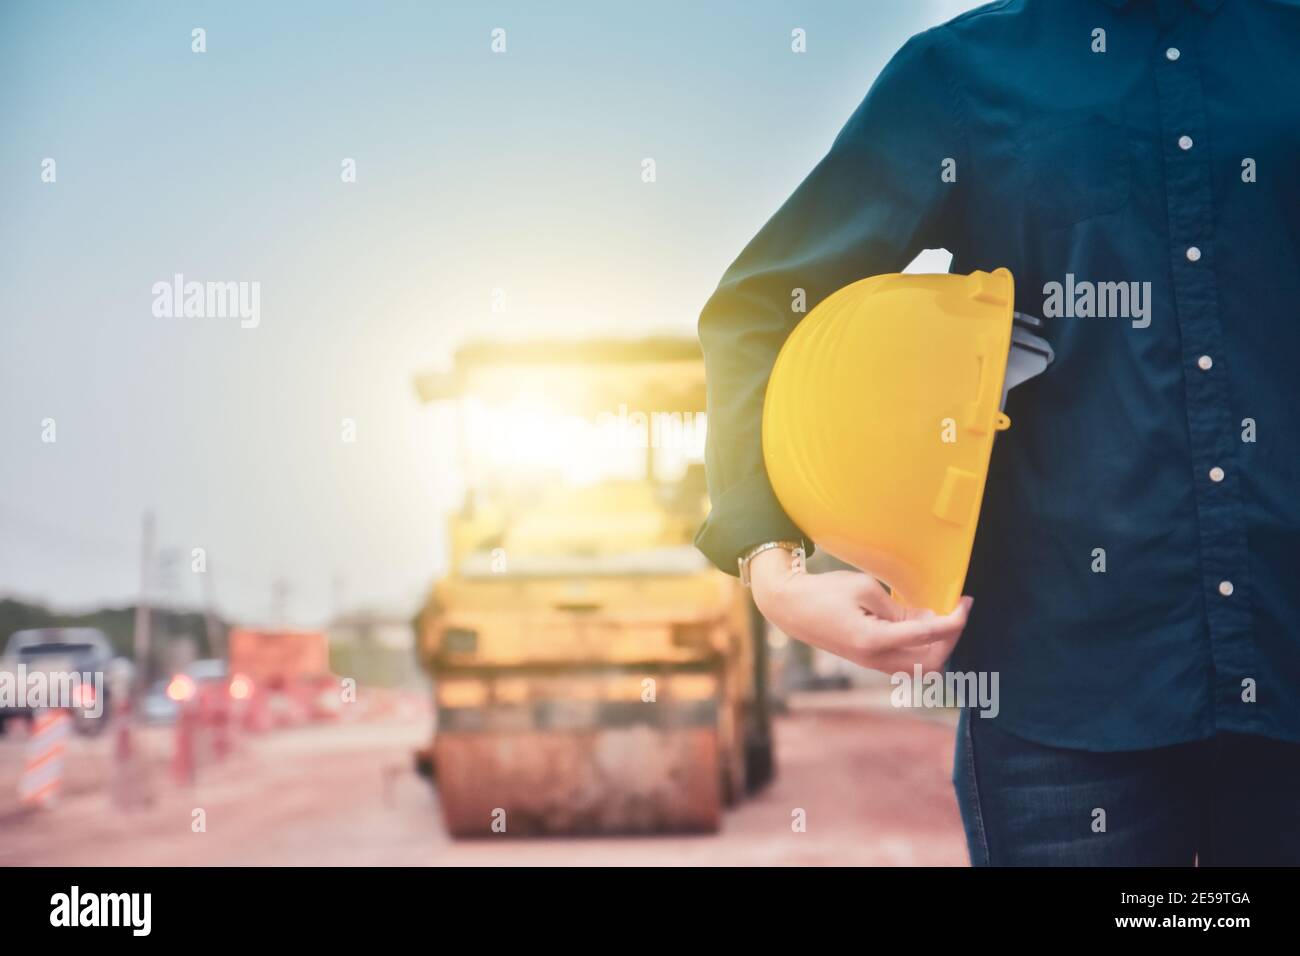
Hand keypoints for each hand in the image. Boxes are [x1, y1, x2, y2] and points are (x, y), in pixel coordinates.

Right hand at [748, 547, 971, 673]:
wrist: (791, 607)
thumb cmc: (825, 592)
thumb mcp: (865, 588)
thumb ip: (899, 609)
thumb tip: (927, 621)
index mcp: (873, 639)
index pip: (927, 635)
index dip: (953, 621)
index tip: (965, 604)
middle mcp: (875, 659)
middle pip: (931, 662)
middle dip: (951, 639)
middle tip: (957, 612)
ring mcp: (872, 664)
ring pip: (921, 668)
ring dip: (938, 646)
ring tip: (941, 618)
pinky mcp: (870, 661)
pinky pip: (907, 663)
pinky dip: (923, 648)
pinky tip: (922, 625)